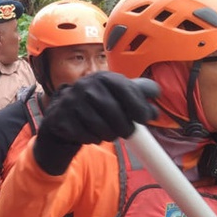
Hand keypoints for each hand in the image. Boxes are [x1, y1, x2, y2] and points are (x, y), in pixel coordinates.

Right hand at [34, 72, 159, 173]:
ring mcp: (72, 101)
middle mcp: (86, 85)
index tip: (144, 119)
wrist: (63, 112)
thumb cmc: (97, 104)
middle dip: (125, 127)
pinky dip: (93, 139)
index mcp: (103, 77)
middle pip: (114, 112)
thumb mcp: (116, 94)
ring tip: (109, 133)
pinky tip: (92, 134)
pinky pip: (85, 135)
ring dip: (109, 135)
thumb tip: (154, 112)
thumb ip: (138, 98)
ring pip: (100, 127)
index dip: (138, 106)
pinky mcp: (62, 118)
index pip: (125, 89)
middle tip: (126, 132)